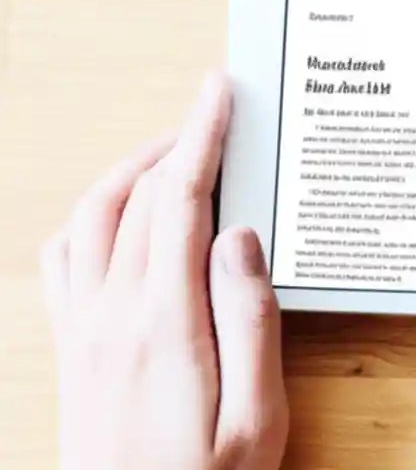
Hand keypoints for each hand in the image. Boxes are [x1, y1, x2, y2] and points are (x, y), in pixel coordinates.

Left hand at [41, 75, 287, 469]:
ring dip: (131, 169)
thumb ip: (251, 322)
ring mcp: (82, 329)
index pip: (179, 202)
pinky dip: (91, 214)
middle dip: (177, 140)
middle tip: (214, 113)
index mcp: (165, 324)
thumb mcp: (256, 417)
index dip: (201, 136)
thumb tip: (240, 238)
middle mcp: (112, 316)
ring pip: (91, 216)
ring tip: (175, 153)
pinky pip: (64, 255)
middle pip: (136, 197)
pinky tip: (119, 216)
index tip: (217, 92)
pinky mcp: (71, 346)